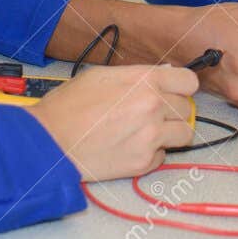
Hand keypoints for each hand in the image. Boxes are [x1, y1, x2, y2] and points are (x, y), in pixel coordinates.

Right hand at [28, 64, 197, 182]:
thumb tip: (162, 78)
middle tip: (152, 114)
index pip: (189, 82)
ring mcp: (150, 136)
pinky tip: (130, 148)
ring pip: (184, 135)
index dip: (182, 87)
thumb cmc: (68, 105)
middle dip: (173, 110)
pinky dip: (151, 154)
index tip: (175, 92)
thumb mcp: (102, 75)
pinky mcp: (143, 162)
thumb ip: (137, 76)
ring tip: (147, 132)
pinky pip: (162, 157)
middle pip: (187, 108)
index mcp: (145, 80)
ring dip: (169, 133)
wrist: (48, 141)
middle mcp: (154, 107)